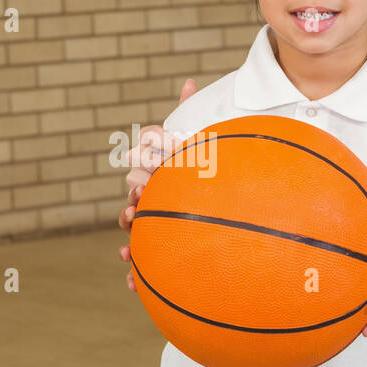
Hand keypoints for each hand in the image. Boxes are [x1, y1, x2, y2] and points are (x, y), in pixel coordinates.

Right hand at [118, 79, 197, 291]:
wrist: (238, 214)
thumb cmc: (214, 170)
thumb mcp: (203, 144)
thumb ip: (191, 116)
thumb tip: (189, 81)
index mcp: (162, 184)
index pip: (141, 183)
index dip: (137, 186)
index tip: (138, 190)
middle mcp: (160, 209)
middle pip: (135, 212)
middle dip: (129, 215)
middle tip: (135, 214)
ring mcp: (163, 233)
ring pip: (139, 242)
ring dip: (129, 247)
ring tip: (128, 254)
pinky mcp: (168, 256)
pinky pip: (150, 271)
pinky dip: (137, 278)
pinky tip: (135, 285)